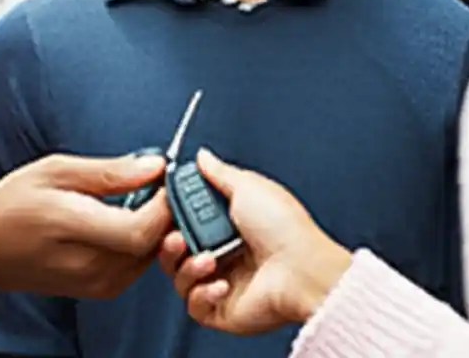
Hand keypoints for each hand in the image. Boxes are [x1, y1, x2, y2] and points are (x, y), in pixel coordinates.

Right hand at [0, 153, 171, 299]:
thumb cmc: (13, 206)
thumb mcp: (55, 171)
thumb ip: (109, 171)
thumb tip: (154, 166)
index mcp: (72, 228)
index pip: (141, 229)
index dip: (164, 204)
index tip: (166, 179)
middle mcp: (88, 264)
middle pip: (153, 244)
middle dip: (165, 212)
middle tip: (160, 184)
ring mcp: (96, 283)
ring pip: (151, 256)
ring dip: (156, 227)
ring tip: (142, 199)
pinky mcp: (101, 290)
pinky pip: (139, 265)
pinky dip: (143, 242)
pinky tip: (127, 220)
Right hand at [158, 149, 352, 335]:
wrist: (303, 270)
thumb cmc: (285, 229)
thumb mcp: (248, 187)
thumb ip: (219, 173)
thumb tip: (203, 157)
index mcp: (228, 225)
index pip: (184, 221)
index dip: (170, 217)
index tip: (165, 210)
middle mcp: (223, 254)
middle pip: (175, 251)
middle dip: (170, 244)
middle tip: (178, 238)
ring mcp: (222, 283)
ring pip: (180, 279)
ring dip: (187, 268)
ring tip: (207, 260)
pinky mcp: (223, 311)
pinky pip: (195, 306)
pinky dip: (201, 295)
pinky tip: (220, 284)